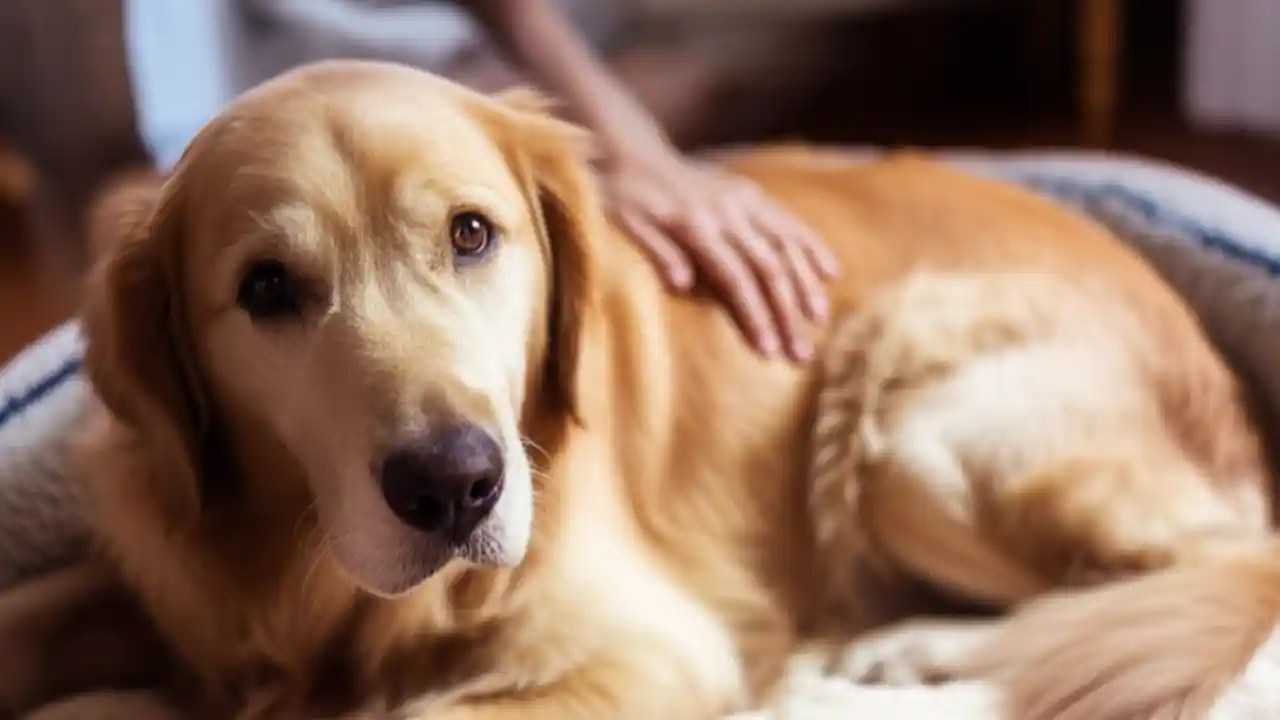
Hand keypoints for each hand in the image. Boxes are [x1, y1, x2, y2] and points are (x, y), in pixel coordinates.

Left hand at [601, 155, 839, 361]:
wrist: (632, 152)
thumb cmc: (622, 197)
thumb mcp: (625, 224)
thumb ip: (657, 252)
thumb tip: (682, 285)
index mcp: (695, 225)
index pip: (733, 278)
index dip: (754, 315)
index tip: (767, 350)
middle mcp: (727, 211)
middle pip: (768, 268)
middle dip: (786, 313)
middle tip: (798, 353)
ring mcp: (743, 200)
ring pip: (786, 245)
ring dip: (805, 285)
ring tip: (819, 320)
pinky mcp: (751, 193)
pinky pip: (788, 221)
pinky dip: (811, 247)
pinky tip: (829, 273)